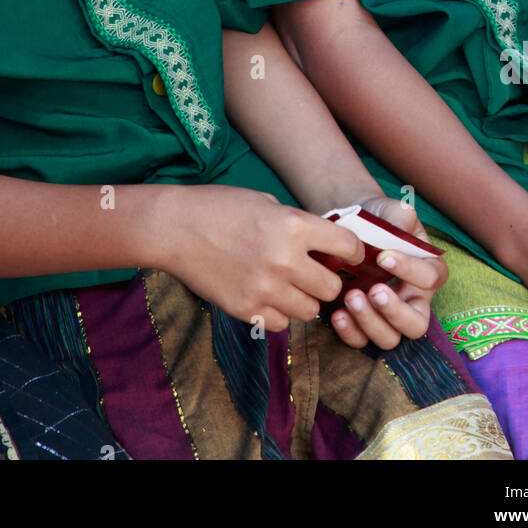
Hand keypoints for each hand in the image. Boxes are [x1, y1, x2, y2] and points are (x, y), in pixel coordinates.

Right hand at [154, 185, 363, 331]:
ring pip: (309, 311)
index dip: (351, 251)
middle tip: (313, 272)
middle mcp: (285, 261)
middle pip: (332, 287)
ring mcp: (265, 289)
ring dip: (304, 299)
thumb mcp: (267, 203)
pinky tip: (267, 295)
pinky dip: (279, 313)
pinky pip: (280, 324)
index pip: (348, 247)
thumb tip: (324, 246)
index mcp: (294, 227)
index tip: (347, 254)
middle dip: (327, 280)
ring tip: (288, 285)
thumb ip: (298, 226)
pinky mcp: (246, 309)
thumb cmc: (221, 208)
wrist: (175, 228)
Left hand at [328, 195, 447, 351]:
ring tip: (351, 297)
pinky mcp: (361, 324)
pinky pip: (360, 341)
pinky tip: (337, 313)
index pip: (430, 278)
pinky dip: (349, 332)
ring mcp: (386, 317)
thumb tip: (404, 220)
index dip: (411, 270)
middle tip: (375, 290)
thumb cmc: (378, 220)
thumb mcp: (390, 211)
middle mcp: (412, 301)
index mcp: (427, 272)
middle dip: (395, 311)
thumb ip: (400, 214)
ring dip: (370, 322)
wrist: (351, 227)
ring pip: (389, 338)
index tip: (384, 256)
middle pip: (416, 324)